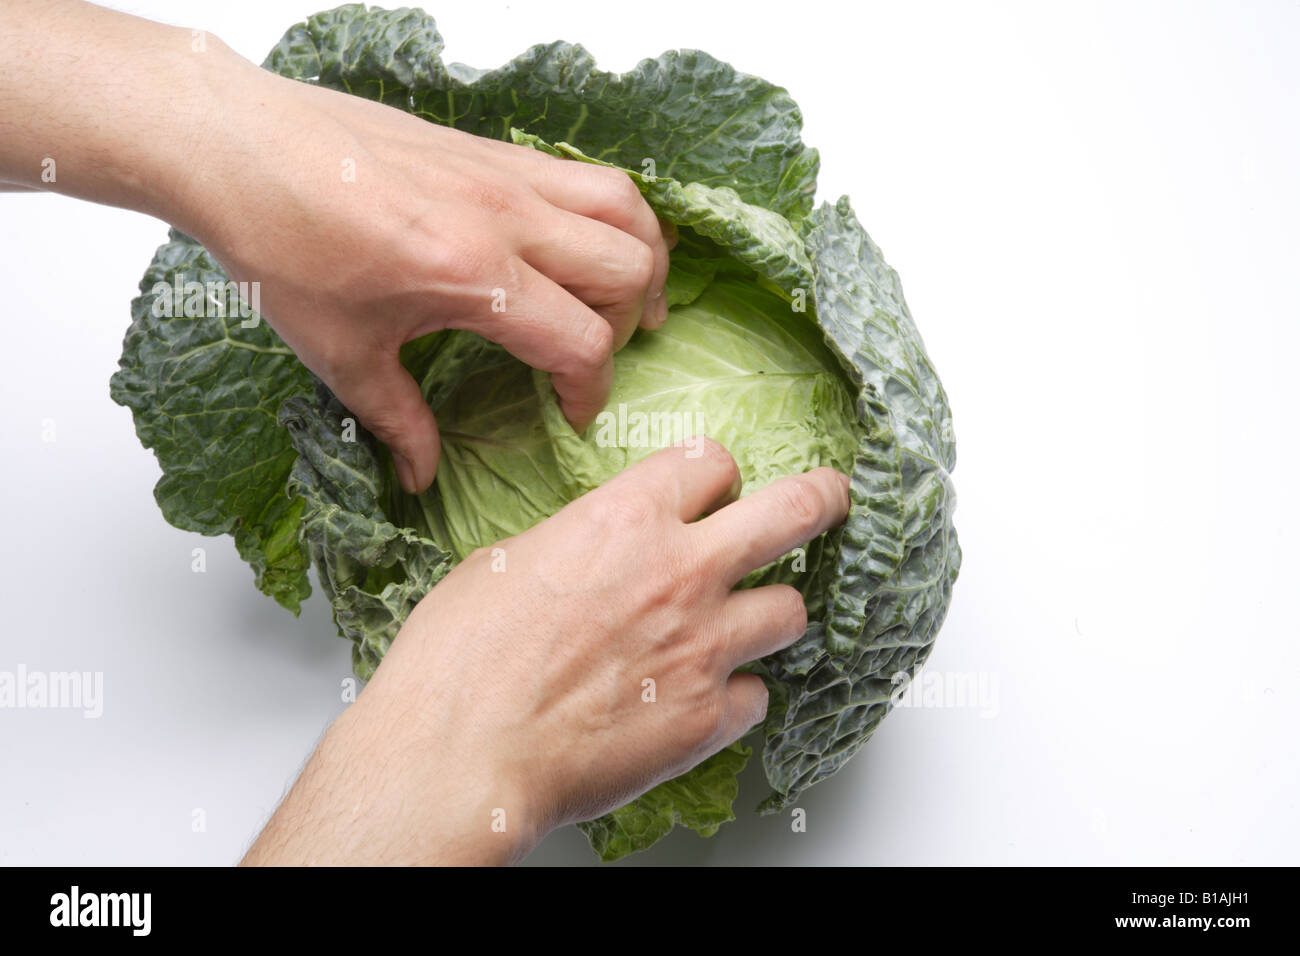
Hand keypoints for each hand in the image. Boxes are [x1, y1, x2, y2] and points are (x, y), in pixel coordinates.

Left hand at [187, 54, 672, 492]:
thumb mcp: (340, 354)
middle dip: (627, 326)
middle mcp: (505, 217)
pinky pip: (586, 176)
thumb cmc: (283, 247)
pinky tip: (585, 243)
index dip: (589, 391)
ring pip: (626, 208)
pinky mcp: (493, 149)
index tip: (571, 414)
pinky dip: (611, 213)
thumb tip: (422, 476)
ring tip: (631, 295)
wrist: (243, 150)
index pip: (580, 341)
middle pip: (627, 270)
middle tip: (594, 355)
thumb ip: (397, 421)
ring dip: (643, 256)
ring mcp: (505, 174)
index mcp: (472, 276)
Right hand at [242, 442, 849, 864]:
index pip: (710, 461)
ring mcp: (703, 645)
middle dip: (821, 498)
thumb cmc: (461, 660)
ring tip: (746, 623)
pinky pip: (757, 696)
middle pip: (794, 512)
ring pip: (790, 610)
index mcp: (624, 519)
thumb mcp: (507, 561)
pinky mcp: (707, 717)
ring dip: (769, 613)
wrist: (461, 752)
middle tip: (829, 498)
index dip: (714, 473)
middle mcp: (680, 572)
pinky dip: (737, 697)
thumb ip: (577, 544)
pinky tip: (704, 700)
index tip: (714, 486)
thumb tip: (593, 552)